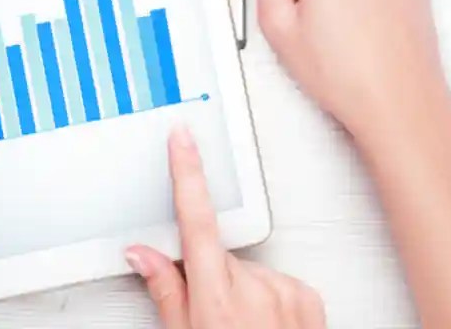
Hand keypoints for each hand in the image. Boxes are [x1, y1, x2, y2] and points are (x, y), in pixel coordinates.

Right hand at [126, 127, 325, 328]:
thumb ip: (165, 291)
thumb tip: (141, 254)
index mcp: (216, 298)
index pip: (196, 220)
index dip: (187, 174)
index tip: (183, 140)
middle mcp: (254, 289)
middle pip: (219, 255)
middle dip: (210, 274)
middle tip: (211, 312)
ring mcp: (285, 292)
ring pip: (249, 271)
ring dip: (242, 291)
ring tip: (242, 326)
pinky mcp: (308, 297)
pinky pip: (278, 282)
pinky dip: (269, 298)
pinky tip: (265, 324)